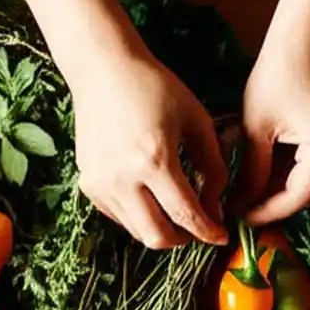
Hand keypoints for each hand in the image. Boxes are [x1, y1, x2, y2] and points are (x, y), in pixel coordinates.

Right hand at [72, 53, 228, 248]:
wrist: (103, 70)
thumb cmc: (155, 88)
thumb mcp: (197, 120)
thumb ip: (214, 166)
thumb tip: (215, 206)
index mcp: (154, 160)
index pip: (186, 215)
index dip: (208, 231)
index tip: (221, 236)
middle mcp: (122, 179)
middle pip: (157, 237)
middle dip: (184, 239)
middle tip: (199, 227)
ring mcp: (100, 184)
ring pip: (136, 231)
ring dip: (161, 228)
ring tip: (177, 211)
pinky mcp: (88, 183)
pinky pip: (118, 216)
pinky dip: (139, 215)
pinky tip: (151, 196)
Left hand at [236, 32, 309, 223]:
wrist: (305, 40)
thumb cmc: (277, 75)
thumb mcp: (256, 128)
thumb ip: (251, 171)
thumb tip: (240, 205)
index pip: (297, 196)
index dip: (267, 211)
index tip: (239, 220)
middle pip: (309, 195)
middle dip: (274, 204)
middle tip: (241, 210)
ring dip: (282, 191)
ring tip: (248, 195)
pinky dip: (292, 176)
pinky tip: (265, 177)